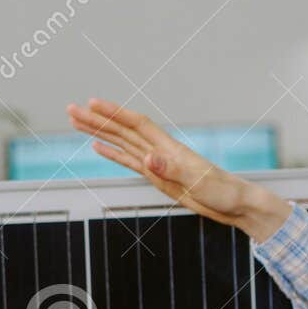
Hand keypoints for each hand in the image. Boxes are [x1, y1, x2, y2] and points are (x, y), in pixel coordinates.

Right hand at [65, 99, 290, 238]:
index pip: (137, 125)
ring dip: (100, 132)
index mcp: (170, 149)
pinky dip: (113, 153)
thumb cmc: (224, 193)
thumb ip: (173, 170)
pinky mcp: (159, 177)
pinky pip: (130, 161)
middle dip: (97, 119)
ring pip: (122, 143)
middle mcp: (161, 151)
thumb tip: (147, 158)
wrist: (237, 205)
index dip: (114, 113)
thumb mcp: (198, 183)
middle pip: (123, 130)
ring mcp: (158, 163)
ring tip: (76, 122)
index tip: (91, 103)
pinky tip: (99, 147)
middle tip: (70, 109)